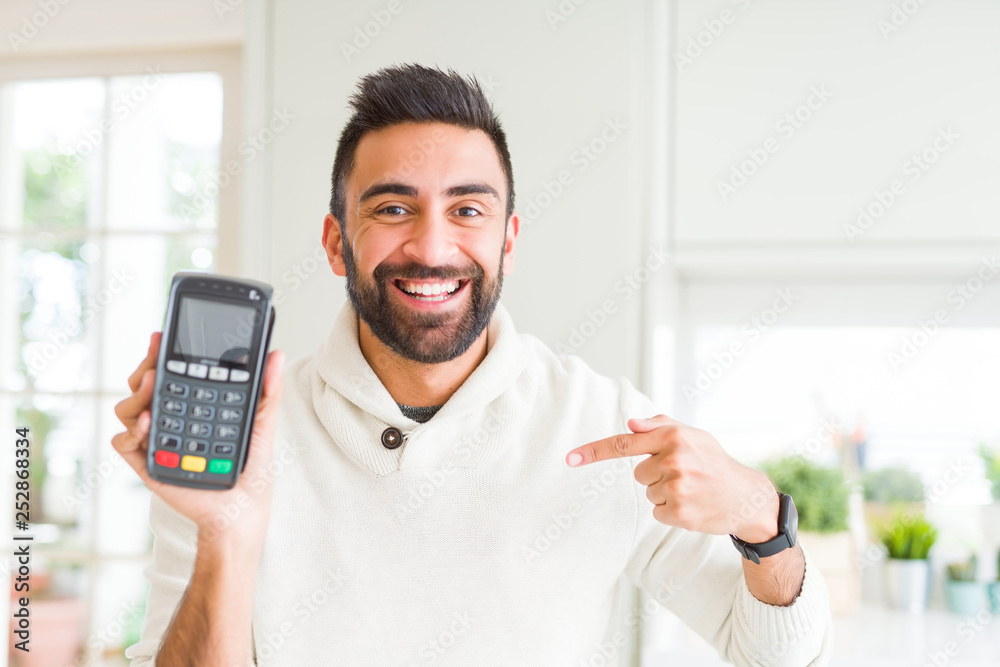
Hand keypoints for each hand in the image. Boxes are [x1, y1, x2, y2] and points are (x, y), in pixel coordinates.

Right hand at [112, 332, 284, 550]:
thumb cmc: (252, 469)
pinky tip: (147, 422)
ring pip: (127, 408)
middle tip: (155, 364)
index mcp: (193, 405)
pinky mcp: (149, 464)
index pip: (170, 372)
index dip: (162, 353)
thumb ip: (267, 391)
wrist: (243, 510)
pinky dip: (130, 431)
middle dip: (144, 368)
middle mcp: (171, 419)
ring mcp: (158, 440)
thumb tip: (276, 355)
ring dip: (136, 396)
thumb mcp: (262, 424)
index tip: (161, 337)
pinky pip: (123, 443)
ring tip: (152, 387)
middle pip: (142, 385)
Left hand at [565, 414, 779, 542]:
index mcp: (674, 436)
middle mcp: (674, 459)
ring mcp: (677, 487)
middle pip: (638, 473)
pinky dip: (671, 512)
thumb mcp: (693, 435)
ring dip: (665, 493)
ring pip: (647, 492)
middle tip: (686, 476)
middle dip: (656, 475)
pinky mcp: (679, 512)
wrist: (746, 497)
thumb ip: (660, 426)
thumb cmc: (714, 462)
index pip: (624, 443)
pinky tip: (693, 506)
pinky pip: (657, 512)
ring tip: (692, 490)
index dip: (594, 451)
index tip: (570, 458)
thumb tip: (630, 424)